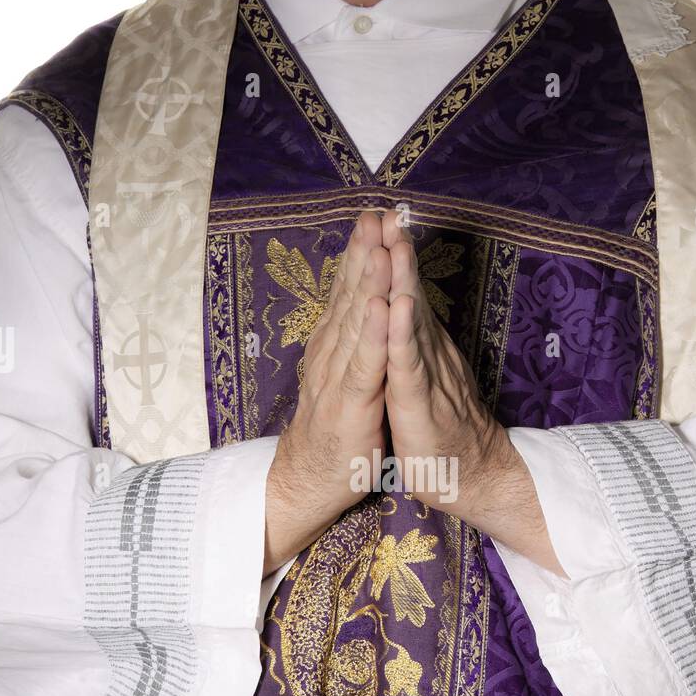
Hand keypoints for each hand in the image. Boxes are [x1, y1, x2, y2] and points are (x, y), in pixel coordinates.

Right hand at [264, 212, 390, 571]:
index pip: (348, 293)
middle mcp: (332, 356)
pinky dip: (377, 335)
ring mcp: (339, 379)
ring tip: (380, 245)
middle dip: (364, 252)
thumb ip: (350, 342)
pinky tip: (386, 308)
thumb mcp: (344, 378)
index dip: (360, 253)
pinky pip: (366, 366)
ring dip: (369, 282)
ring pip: (358, 323)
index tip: (373, 216)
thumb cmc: (335, 432)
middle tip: (374, 212)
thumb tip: (360, 305)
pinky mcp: (351, 406)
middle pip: (350, 296)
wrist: (309, 482)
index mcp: (334, 348)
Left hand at [380, 212, 563, 572]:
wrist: (474, 479)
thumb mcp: (421, 383)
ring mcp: (428, 376)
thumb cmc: (442, 435)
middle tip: (387, 211)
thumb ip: (415, 350)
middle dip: (398, 252)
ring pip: (413, 320)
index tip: (378, 219)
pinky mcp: (422, 404)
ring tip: (395, 241)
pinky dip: (402, 334)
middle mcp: (429, 353)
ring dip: (403, 280)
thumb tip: (407, 316)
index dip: (392, 258)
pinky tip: (397, 306)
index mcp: (422, 349)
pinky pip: (409, 364)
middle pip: (410, 295)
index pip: (404, 296)